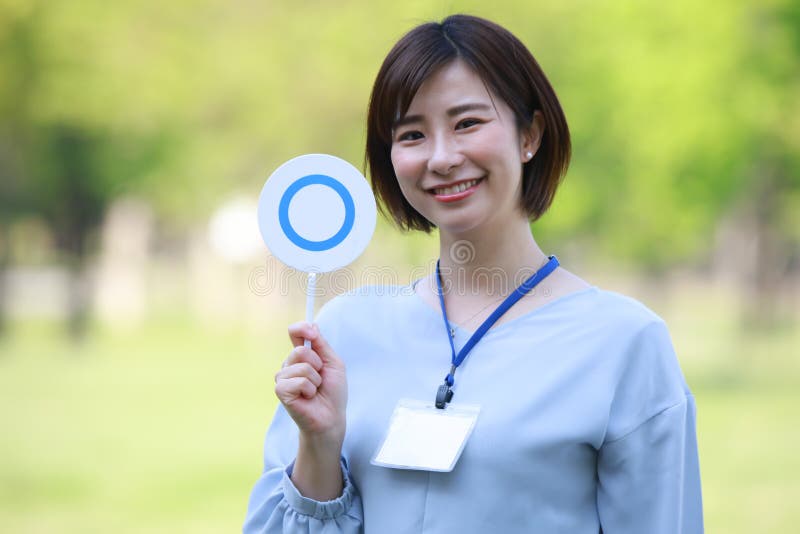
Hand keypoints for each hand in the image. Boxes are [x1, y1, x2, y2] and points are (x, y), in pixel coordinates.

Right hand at [274, 322, 346, 447]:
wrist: (331, 417)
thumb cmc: (333, 392)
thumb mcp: (332, 363)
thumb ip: (321, 344)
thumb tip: (312, 324)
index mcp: (301, 355)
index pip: (294, 332)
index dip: (302, 328)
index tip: (312, 333)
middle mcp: (289, 364)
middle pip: (301, 350)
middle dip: (318, 364)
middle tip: (320, 379)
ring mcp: (282, 377)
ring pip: (301, 366)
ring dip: (315, 379)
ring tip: (314, 390)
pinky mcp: (281, 390)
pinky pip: (299, 381)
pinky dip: (309, 389)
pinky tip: (308, 397)